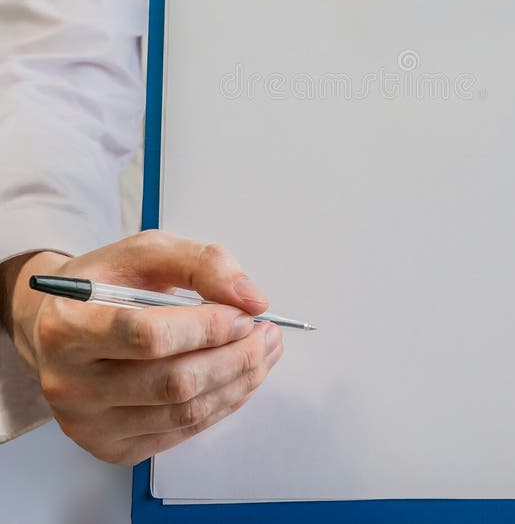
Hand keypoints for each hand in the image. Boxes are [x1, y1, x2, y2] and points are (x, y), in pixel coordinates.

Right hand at [0, 231, 282, 463]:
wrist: (62, 327)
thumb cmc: (106, 284)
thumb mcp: (146, 252)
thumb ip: (201, 263)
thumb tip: (251, 299)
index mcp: (69, 326)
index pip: (146, 336)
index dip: (206, 327)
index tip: (246, 314)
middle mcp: (70, 382)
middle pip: (171, 382)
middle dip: (234, 357)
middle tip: (268, 333)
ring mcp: (88, 423)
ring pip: (183, 412)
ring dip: (237, 381)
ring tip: (264, 351)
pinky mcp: (110, 447)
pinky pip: (180, 432)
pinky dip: (222, 404)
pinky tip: (240, 378)